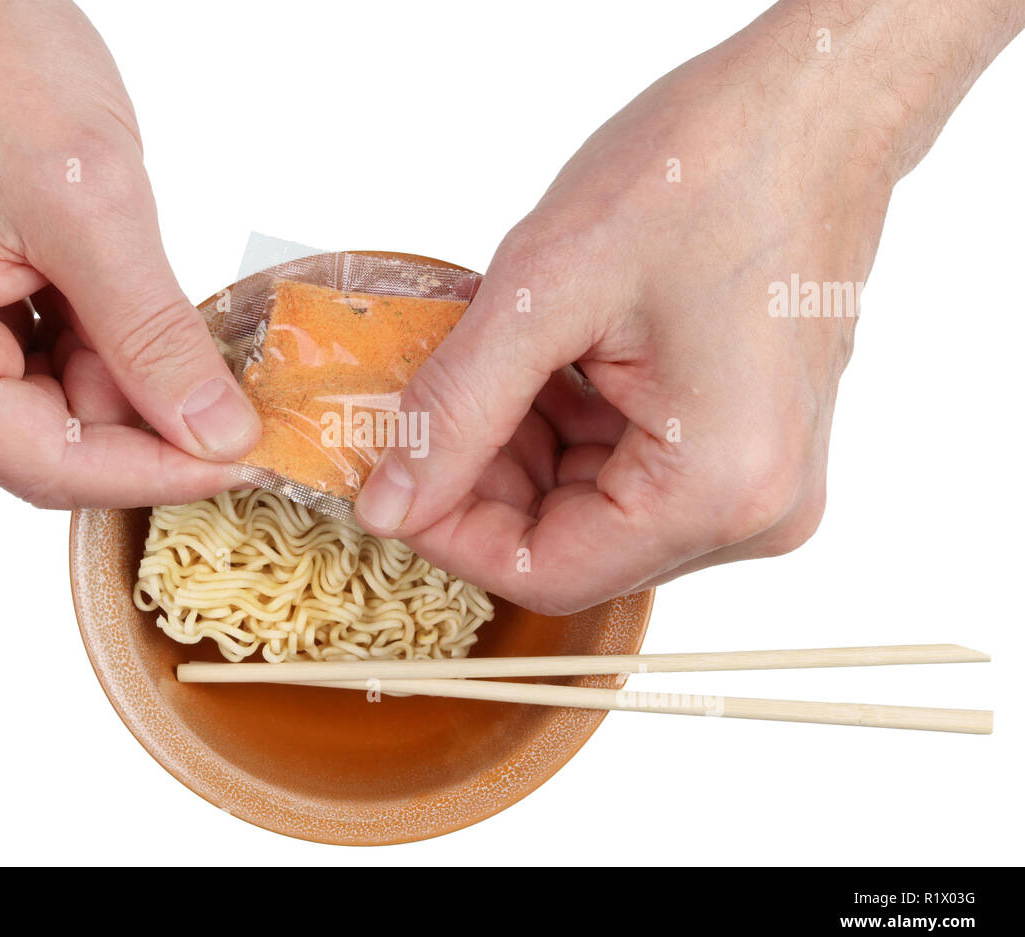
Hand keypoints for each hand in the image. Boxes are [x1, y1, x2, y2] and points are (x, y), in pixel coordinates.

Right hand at [0, 0, 259, 506]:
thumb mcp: (94, 213)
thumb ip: (155, 339)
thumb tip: (220, 438)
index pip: (47, 466)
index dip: (159, 473)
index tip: (249, 462)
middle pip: (56, 450)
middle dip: (153, 423)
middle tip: (244, 400)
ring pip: (67, 413)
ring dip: (139, 381)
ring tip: (192, 329)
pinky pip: (59, 368)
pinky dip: (117, 351)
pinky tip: (148, 308)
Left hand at [354, 0, 1023, 613]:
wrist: (813, 105)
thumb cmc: (709, 168)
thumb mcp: (545, 290)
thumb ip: (457, 410)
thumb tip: (388, 504)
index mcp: (718, 487)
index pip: (548, 571)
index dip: (448, 534)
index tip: (384, 481)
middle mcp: (754, 507)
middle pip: (569, 542)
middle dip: (478, 482)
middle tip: (415, 411)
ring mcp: (755, 477)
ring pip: (588, 506)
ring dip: (514, 449)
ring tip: (472, 367)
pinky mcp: (742, 442)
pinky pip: (624, 468)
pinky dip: (559, 425)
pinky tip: (528, 361)